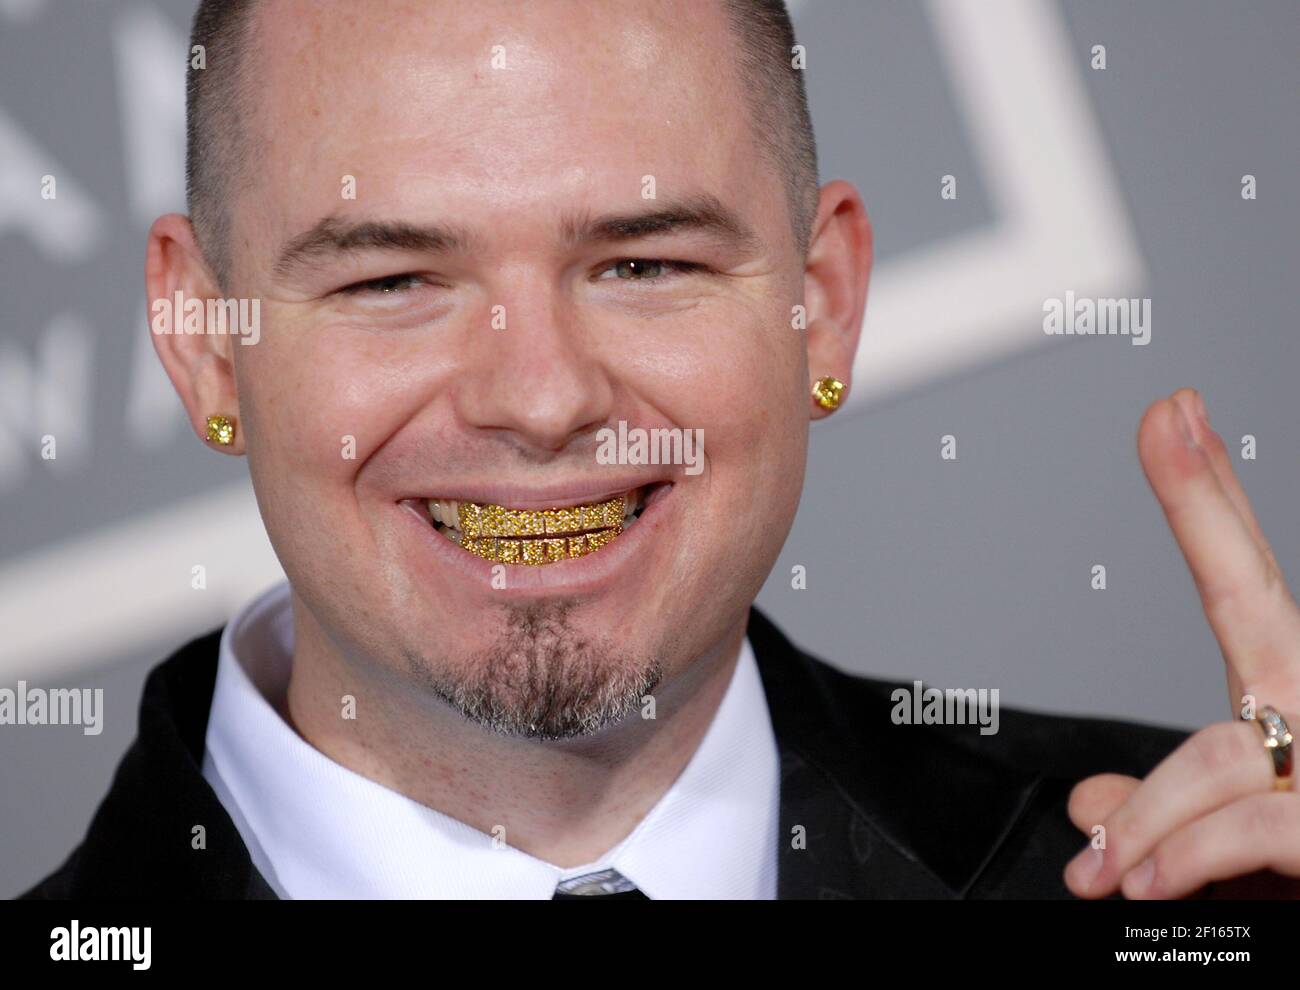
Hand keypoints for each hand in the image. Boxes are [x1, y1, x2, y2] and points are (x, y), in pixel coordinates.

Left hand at [1064, 388, 1299, 898]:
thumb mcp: (1254, 852)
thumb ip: (1184, 815)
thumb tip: (1092, 801)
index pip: (1247, 592)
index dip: (1207, 504)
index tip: (1171, 415)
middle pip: (1254, 606)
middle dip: (1203, 514)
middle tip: (1161, 456)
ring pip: (1225, 752)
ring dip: (1152, 816)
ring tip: (1107, 874)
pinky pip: (1261, 823)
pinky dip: (1188, 853)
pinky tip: (1147, 881)